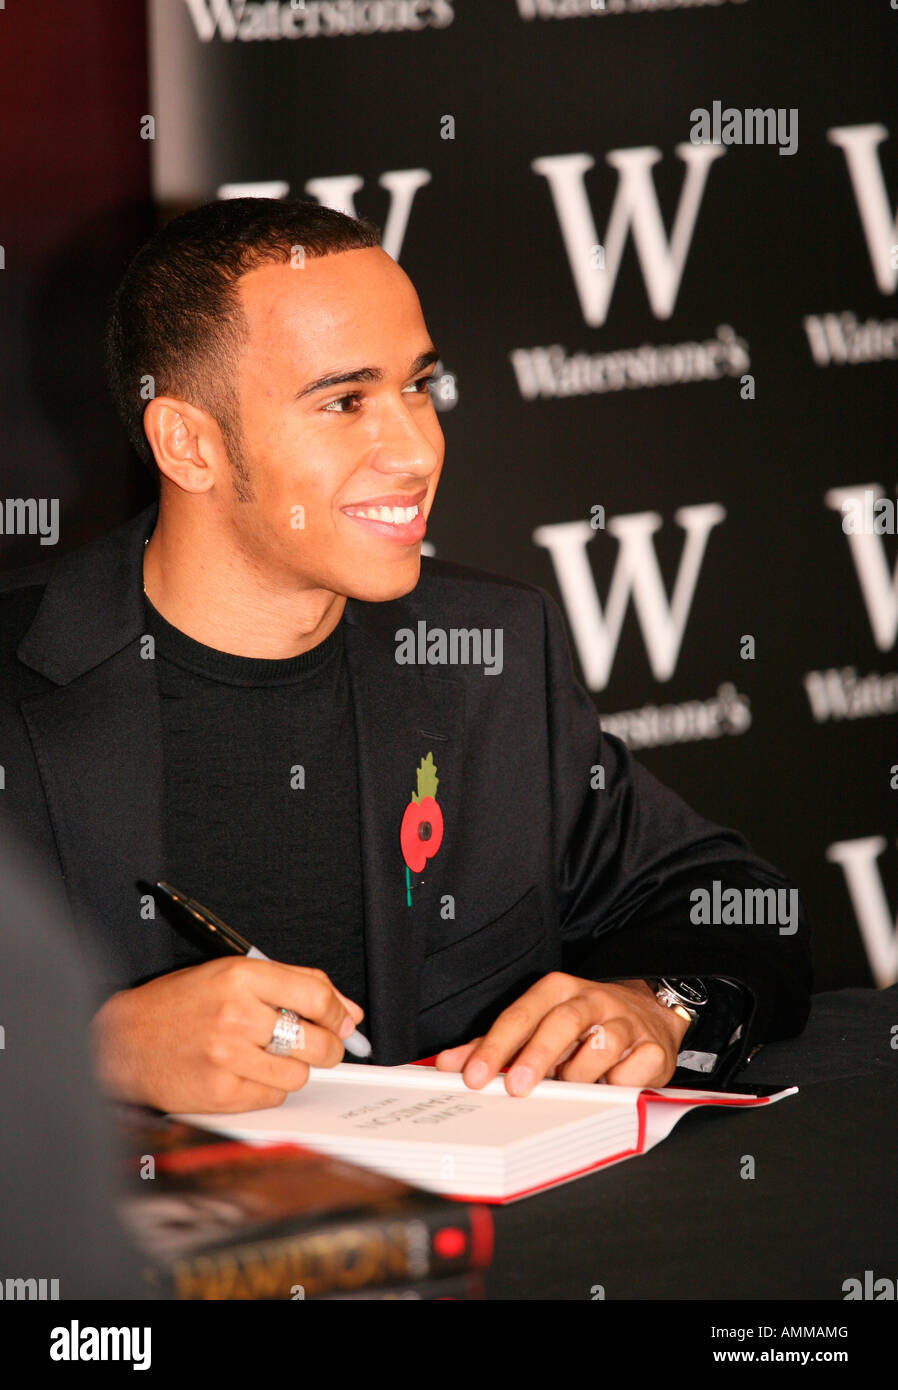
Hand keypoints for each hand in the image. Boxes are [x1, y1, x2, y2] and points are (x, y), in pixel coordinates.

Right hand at [89, 957, 363, 1112]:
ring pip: (298, 1074)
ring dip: (294, 1068)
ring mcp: (227, 1057)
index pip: (317, 996)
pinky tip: (248, 1073)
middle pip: (316, 1041)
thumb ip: (293, 985)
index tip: (342, 1021)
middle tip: (321, 1046)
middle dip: (328, 1047)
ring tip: (270, 1057)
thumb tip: (348, 1012)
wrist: (123, 1041)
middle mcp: (235, 1015)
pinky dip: (269, 1087)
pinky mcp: (220, 1093)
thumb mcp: (231, 975)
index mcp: (240, 977)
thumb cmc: (178, 1005)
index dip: (339, 1013)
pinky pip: (273, 1097)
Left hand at [434, 974, 689, 1094]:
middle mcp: (591, 1000)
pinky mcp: (654, 1046)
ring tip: (568, 1091)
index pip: (520, 1015)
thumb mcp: (537, 1025)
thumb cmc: (583, 1025)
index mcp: (557, 991)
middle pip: (561, 1023)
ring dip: (580, 1073)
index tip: (474, 1077)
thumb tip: (447, 1064)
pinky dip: (622, 1082)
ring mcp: (625, 1022)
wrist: (650, 1012)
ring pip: (601, 1045)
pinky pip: (637, 1066)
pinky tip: (612, 1089)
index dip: (495, 1047)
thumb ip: (495, 1044)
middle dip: (536, 1056)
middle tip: (516, 1088)